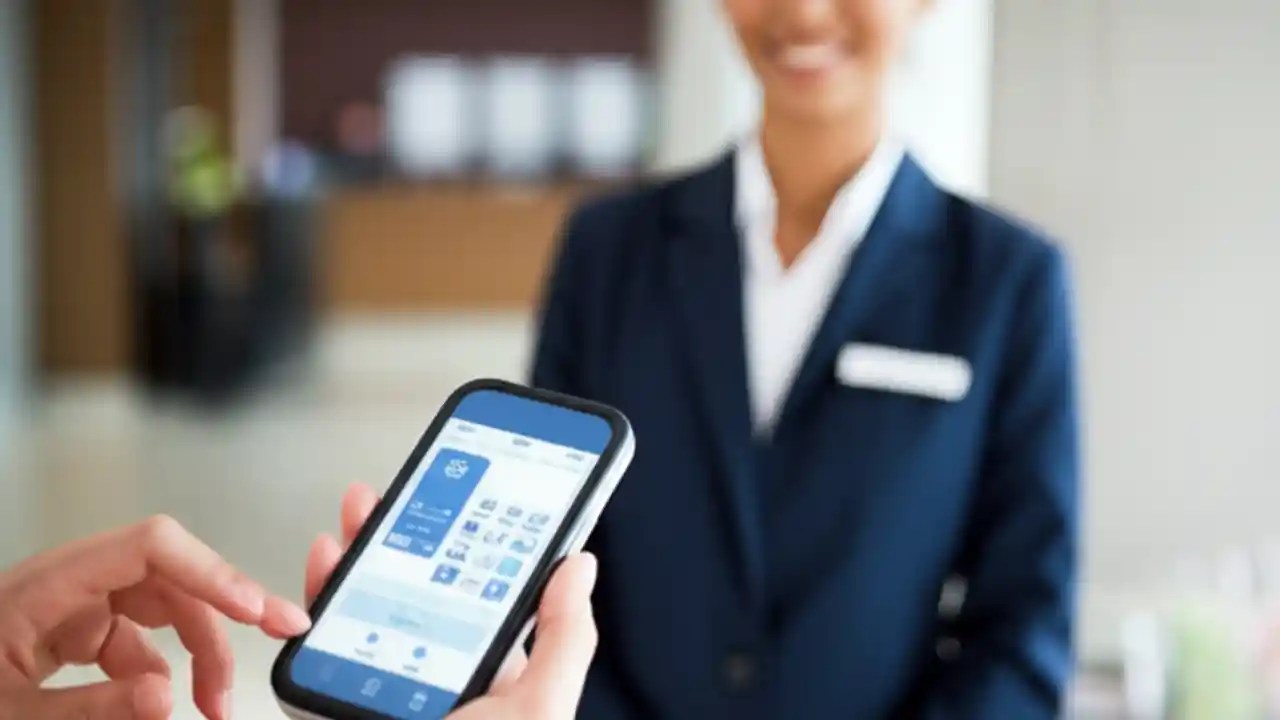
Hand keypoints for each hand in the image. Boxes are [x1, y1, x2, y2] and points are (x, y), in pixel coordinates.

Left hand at [0, 515, 311, 719]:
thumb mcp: (10, 716)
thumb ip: (90, 708)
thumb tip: (166, 694)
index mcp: (43, 586)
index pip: (151, 547)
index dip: (213, 571)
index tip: (258, 612)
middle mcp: (62, 587)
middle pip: (168, 580)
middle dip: (218, 624)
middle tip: (267, 653)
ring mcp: (66, 611)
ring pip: (160, 611)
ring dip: (197, 654)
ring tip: (213, 706)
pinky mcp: (67, 638)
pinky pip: (135, 643)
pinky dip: (162, 674)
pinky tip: (167, 704)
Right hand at [306, 484, 599, 719]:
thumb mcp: (537, 710)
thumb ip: (562, 640)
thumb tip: (581, 564)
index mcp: (490, 678)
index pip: (479, 597)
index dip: (471, 543)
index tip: (465, 495)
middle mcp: (435, 684)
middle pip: (414, 594)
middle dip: (400, 539)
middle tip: (393, 492)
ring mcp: (384, 696)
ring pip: (365, 615)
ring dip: (355, 561)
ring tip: (353, 518)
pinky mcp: (341, 706)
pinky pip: (323, 654)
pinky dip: (317, 609)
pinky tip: (323, 572)